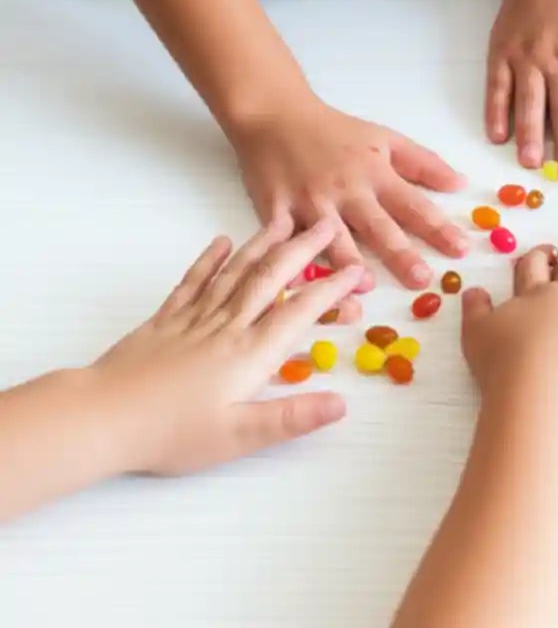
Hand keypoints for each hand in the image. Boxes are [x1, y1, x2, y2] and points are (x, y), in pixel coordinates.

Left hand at [90, 219, 363, 474]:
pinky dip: (209, 259)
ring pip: (236, 272)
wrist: (102, 418)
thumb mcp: (239, 436)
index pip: (301, 311)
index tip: (357, 271)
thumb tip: (341, 404)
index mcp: (250, 355)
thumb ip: (292, 417)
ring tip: (285, 221)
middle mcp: (226, 327)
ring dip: (263, 244)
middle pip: (272, 278)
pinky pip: (193, 282)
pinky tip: (221, 242)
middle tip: (327, 225)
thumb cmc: (170, 434)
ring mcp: (194, 319)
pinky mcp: (165, 321)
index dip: (332, 288)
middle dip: (303, 250)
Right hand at [230, 100, 467, 289]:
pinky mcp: (274, 211)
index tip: (461, 249)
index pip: (413, 205)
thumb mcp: (385, 138)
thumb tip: (460, 184)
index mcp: (375, 174)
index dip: (438, 227)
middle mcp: (345, 191)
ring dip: (345, 262)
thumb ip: (423, 164)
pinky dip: (288, 260)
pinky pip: (282, 241)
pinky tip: (295, 285)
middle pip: (377, 226)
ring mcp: (309, 203)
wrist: (274, 115)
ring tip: (361, 286)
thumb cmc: (334, 132)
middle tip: (421, 279)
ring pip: (329, 239)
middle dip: (399, 253)